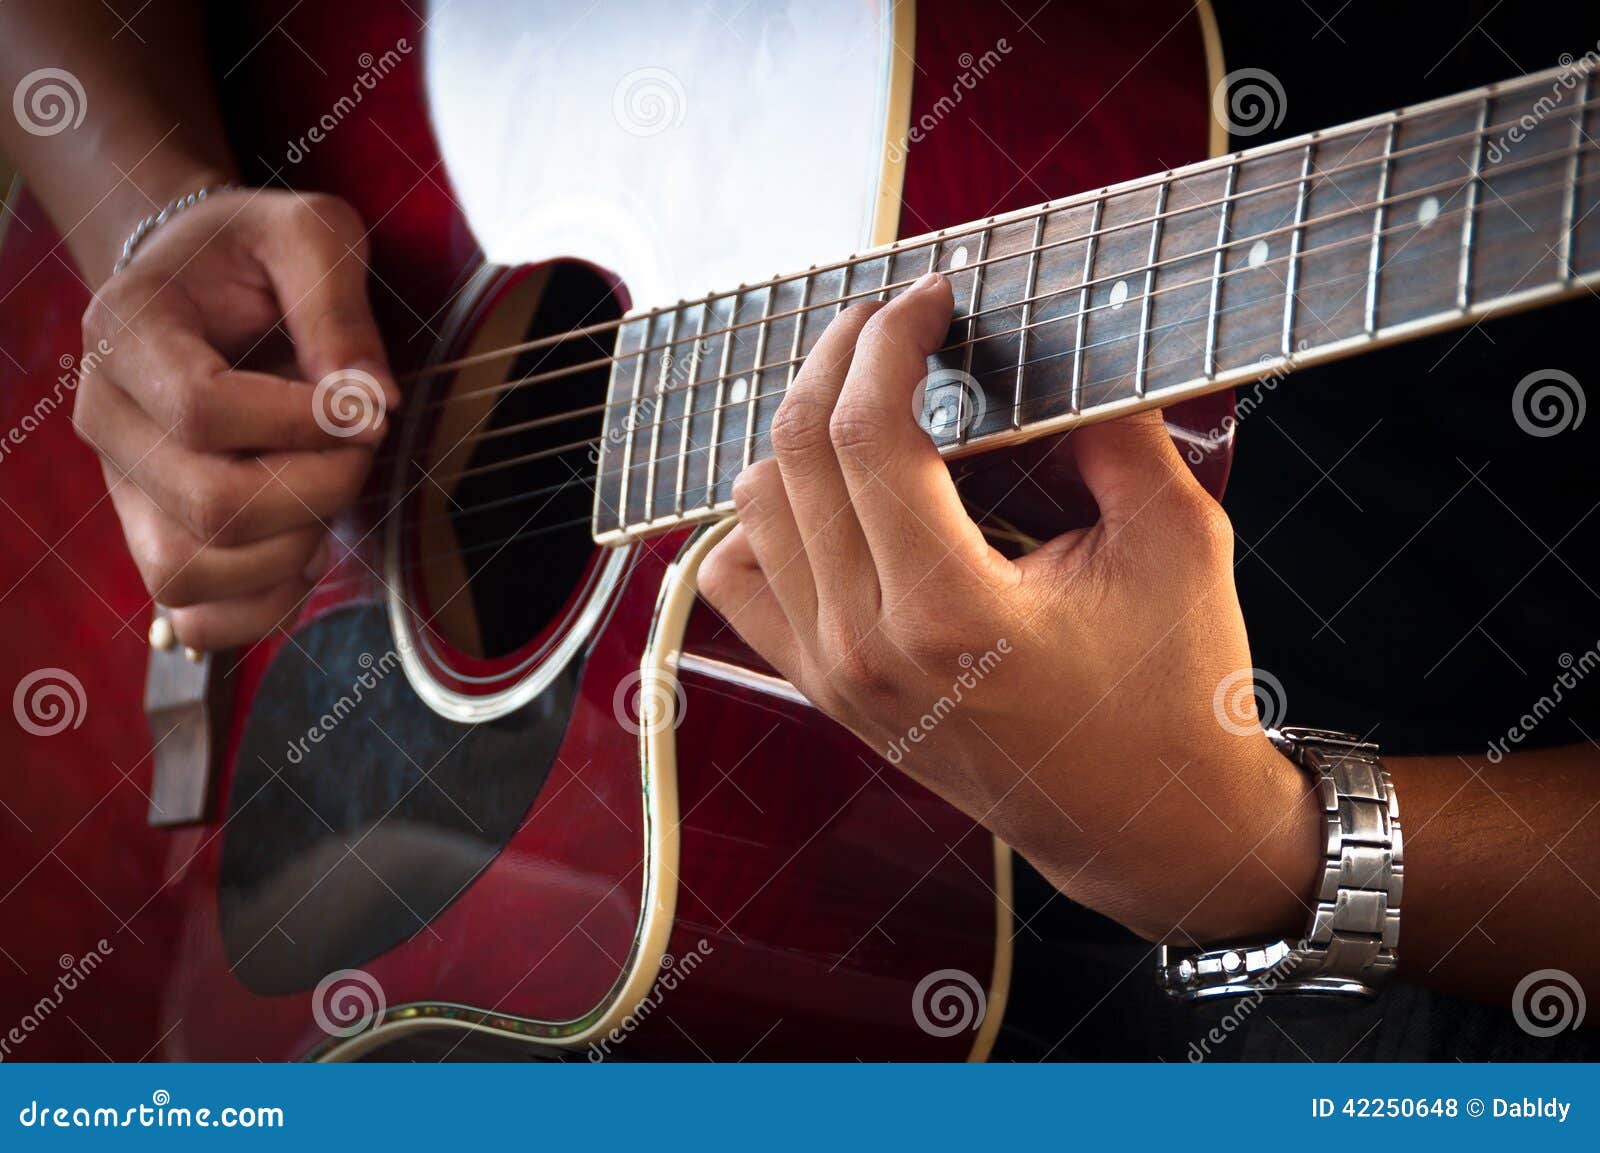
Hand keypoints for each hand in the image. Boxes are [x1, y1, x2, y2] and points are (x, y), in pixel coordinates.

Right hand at [73, 188, 399, 650]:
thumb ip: (339, 303)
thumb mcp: (310, 233)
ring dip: (290, 551)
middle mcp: (106, 417)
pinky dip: (263, 607)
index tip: (367, 408)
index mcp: (127, 332)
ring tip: (328, 495)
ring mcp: (124, 487)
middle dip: (316, 489)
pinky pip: (194, 617)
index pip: (202, 410)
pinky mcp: (153, 535)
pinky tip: (304, 553)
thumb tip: (370, 401)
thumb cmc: (254, 254)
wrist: (201, 283)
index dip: (302, 424)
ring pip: (190, 573)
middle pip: (207, 504)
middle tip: (361, 450)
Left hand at [698, 272, 1320, 944]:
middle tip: (892, 320)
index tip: (929, 298)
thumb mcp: (1176, 545)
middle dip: (839, 359)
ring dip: (800, 432)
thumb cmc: (1172, 695)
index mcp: (949, 613)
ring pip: (753, 509)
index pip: (867, 435)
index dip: (890, 340)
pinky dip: (764, 518)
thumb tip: (1065, 339)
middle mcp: (866, 647)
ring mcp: (832, 675)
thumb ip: (1117, 431)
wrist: (1145, 823)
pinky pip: (740, 580)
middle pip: (795, 455)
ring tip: (868, 394)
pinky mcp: (823, 690)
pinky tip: (826, 490)